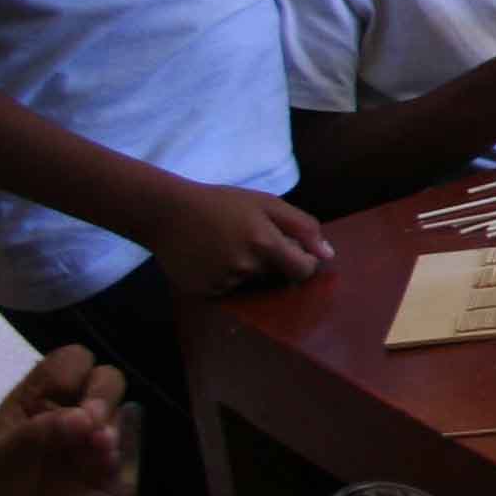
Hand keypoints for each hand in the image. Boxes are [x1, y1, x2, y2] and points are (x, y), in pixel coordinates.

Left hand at [0, 347, 123, 495]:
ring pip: (120, 410)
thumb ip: (38, 435)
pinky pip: (126, 450)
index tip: (60, 398)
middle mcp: (66, 415)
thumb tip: (85, 417)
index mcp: (34, 403)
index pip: (69, 362)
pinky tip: (100, 463)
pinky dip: (117, 452)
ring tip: (93, 446)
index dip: (71, 373)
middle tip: (87, 422)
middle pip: (104, 378)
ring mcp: (89, 443)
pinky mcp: (108, 472)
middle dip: (100, 395)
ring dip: (110, 422)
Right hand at [149, 181, 330, 300]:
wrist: (167, 213)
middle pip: (277, 276)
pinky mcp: (204, 292)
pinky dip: (225, 277)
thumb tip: (328, 254)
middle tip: (249, 239)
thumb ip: (302, 227)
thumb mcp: (266, 204)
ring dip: (248, 269)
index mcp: (265, 243)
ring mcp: (223, 282)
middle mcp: (246, 267)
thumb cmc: (221, 203)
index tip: (294, 252)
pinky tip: (211, 257)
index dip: (303, 262)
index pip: (304, 271)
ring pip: (252, 283)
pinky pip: (228, 289)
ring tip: (226, 245)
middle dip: (273, 261)